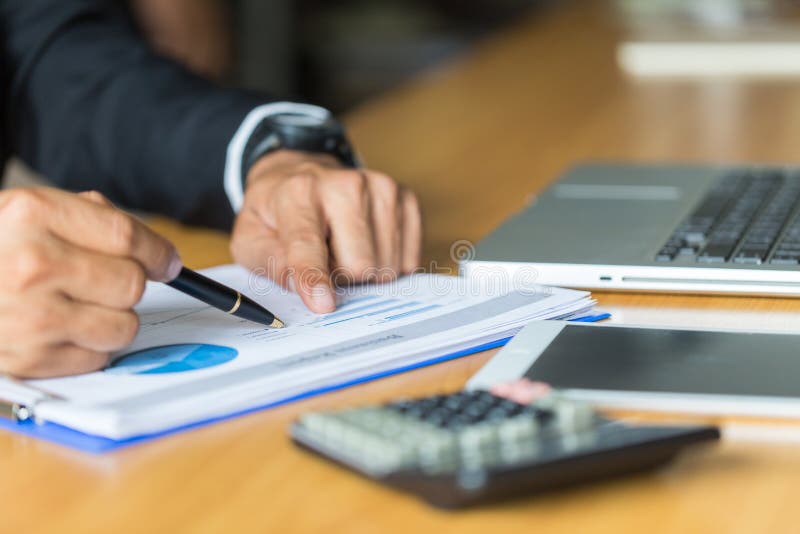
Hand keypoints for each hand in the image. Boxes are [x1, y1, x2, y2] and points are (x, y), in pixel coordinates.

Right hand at [0, 188, 181, 377]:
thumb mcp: (27, 212)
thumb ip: (91, 220)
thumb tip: (158, 253)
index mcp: (33, 215)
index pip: (127, 235)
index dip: (158, 252)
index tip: (167, 262)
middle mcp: (32, 264)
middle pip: (130, 284)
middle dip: (128, 285)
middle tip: (106, 283)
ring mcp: (30, 316)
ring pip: (123, 326)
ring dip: (112, 319)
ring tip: (78, 307)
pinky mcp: (29, 359)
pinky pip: (97, 357)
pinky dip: (89, 347)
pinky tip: (59, 330)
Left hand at [231, 150, 421, 313]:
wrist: (300, 172)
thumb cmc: (275, 212)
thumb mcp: (252, 238)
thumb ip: (270, 264)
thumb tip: (303, 288)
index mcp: (298, 192)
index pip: (308, 245)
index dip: (314, 278)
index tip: (323, 305)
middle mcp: (345, 184)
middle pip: (359, 266)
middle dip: (342, 278)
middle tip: (326, 261)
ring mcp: (381, 188)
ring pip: (386, 266)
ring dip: (365, 272)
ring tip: (345, 248)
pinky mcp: (405, 198)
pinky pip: (408, 259)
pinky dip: (387, 262)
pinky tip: (368, 244)